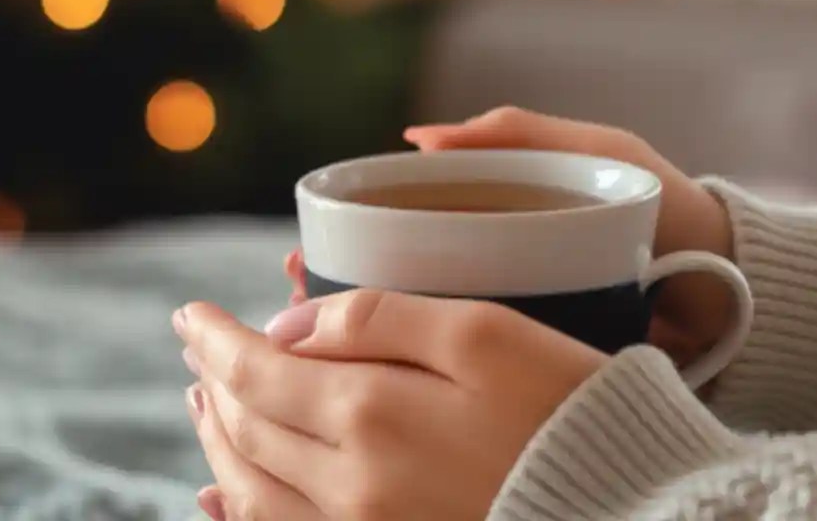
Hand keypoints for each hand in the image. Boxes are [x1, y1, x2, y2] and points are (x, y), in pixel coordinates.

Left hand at [175, 292, 604, 520]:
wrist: (628, 511)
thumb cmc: (567, 411)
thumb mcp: (485, 333)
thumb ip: (381, 318)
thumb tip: (291, 324)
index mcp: (371, 414)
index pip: (257, 371)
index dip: (214, 339)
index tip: (188, 314)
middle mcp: (348, 486)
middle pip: (246, 429)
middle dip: (211, 383)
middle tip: (195, 350)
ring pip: (252, 490)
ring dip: (218, 440)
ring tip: (204, 405)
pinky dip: (239, 514)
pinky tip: (222, 498)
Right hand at [288, 106, 737, 365]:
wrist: (745, 285)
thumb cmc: (672, 205)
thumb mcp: (596, 152)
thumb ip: (518, 133)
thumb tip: (417, 139)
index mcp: (498, 225)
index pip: (402, 234)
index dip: (346, 247)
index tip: (302, 258)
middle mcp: (498, 278)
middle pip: (399, 292)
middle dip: (340, 303)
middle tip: (293, 314)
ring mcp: (520, 327)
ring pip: (428, 340)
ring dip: (370, 348)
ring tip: (319, 359)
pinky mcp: (545, 371)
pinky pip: (477, 377)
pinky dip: (433, 385)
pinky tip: (387, 397)